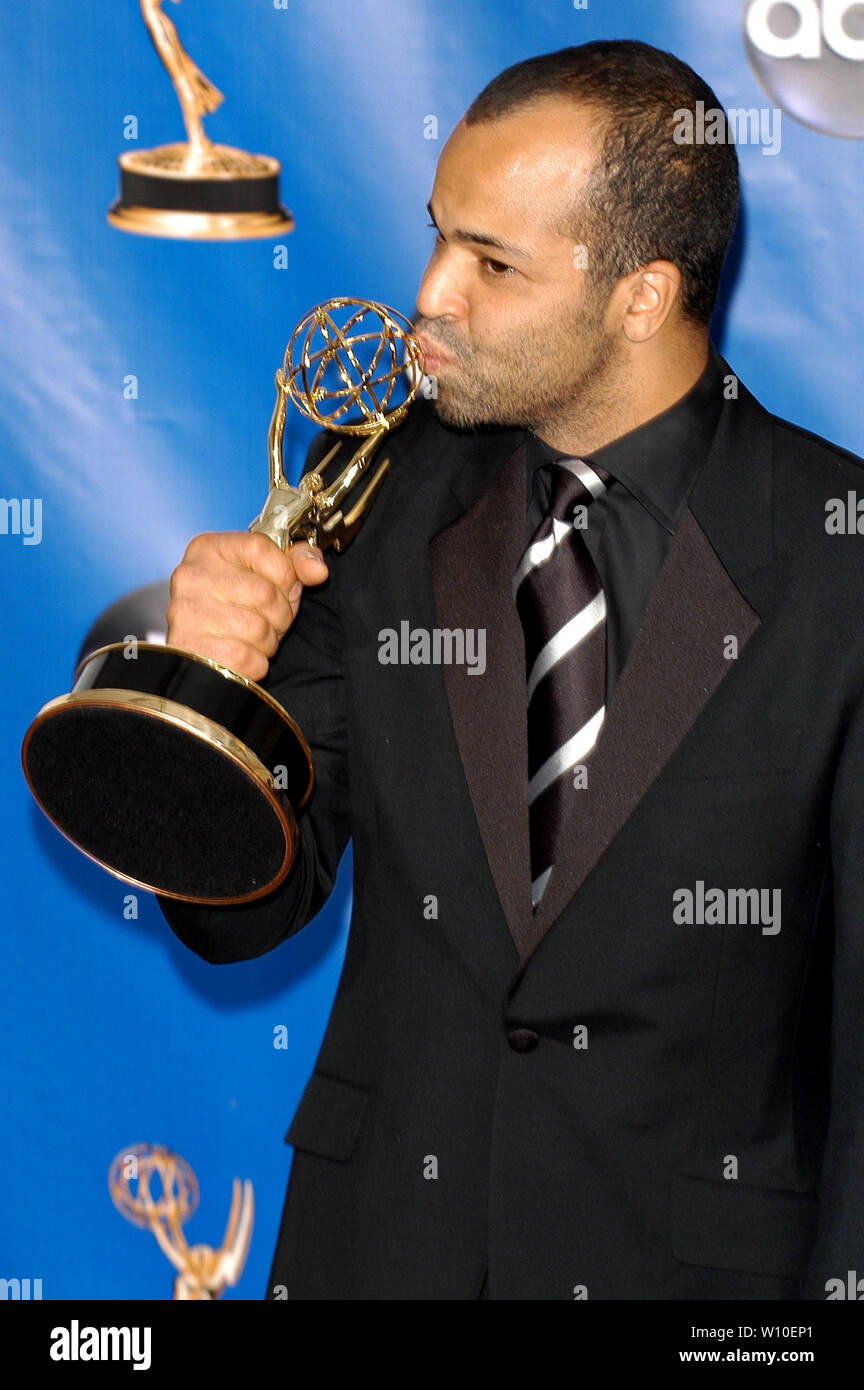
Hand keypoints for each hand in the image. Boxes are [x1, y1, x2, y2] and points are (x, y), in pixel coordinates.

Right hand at [166, 531, 328, 682]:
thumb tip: (317, 570)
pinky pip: (249, 659)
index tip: (282, 587)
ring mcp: (188, 612)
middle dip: (280, 615)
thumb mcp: (267, 579)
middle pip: (264, 593)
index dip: (283, 574)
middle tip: (269, 622)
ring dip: (267, 642)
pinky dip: (256, 664)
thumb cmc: (234, 613)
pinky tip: (242, 656)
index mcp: (208, 549)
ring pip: (258, 629)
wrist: (202, 657)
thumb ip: (295, 564)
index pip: (260, 548)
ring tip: (253, 639)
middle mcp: (191, 575)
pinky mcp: (193, 648)